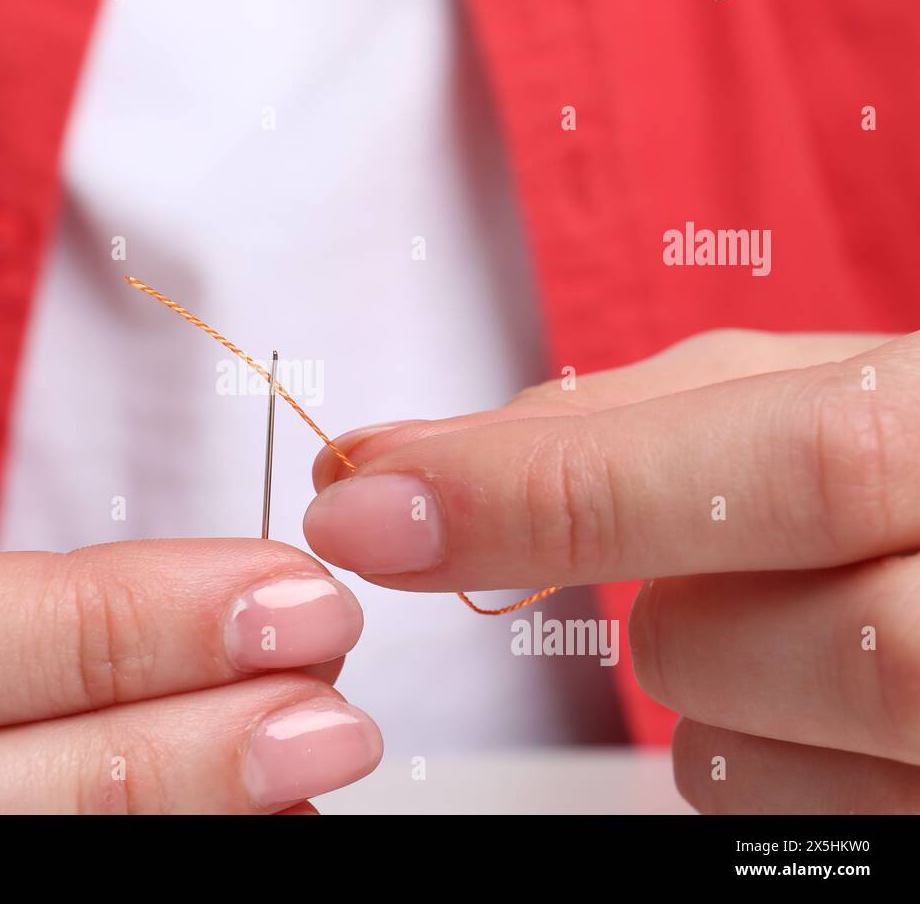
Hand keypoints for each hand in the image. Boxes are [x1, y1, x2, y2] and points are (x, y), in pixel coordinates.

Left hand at [303, 329, 919, 812]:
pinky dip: (749, 758)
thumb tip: (424, 454)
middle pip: (733, 635)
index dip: (549, 485)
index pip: (785, 461)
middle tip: (689, 565)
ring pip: (722, 753)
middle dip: (655, 599)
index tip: (369, 494)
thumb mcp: (846, 390)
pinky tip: (829, 711)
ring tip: (809, 625)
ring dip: (708, 687)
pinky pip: (769, 825)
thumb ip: (644, 416)